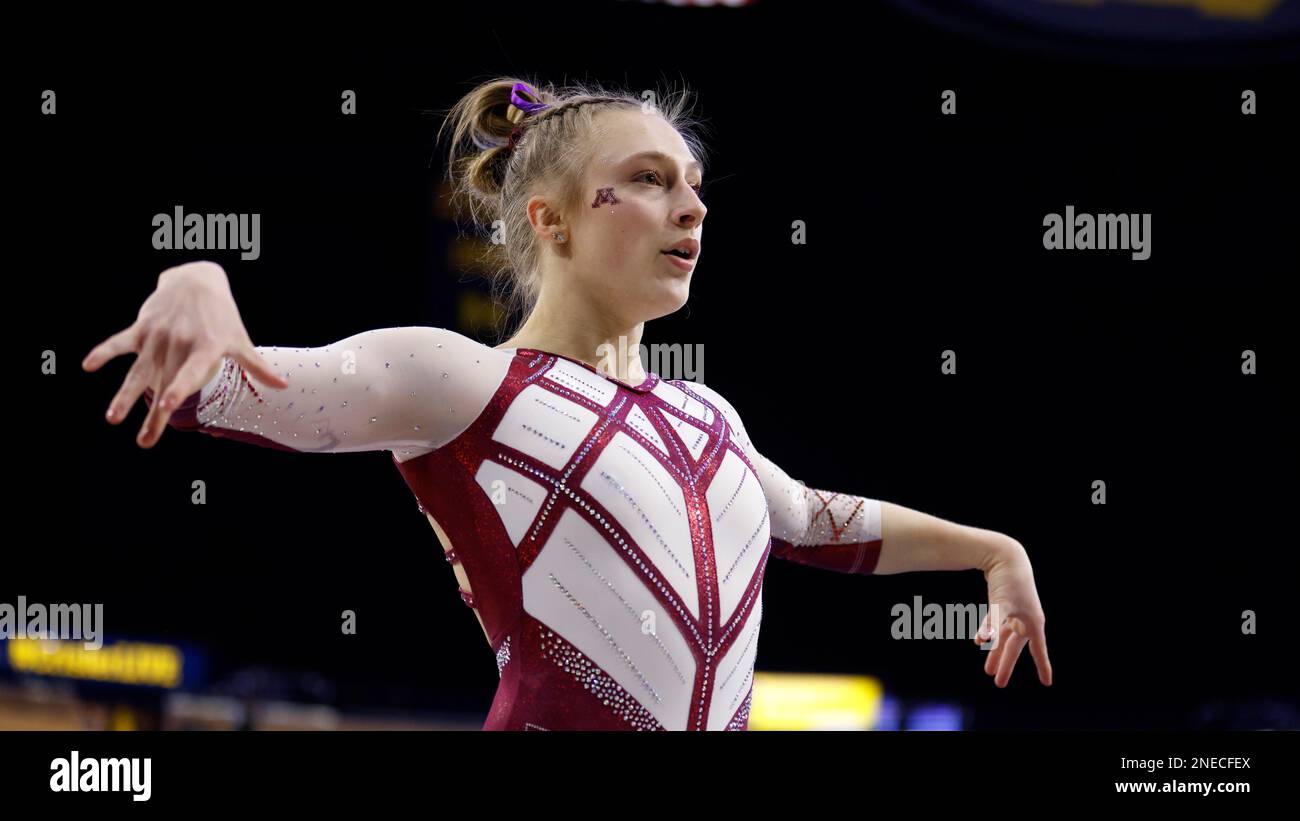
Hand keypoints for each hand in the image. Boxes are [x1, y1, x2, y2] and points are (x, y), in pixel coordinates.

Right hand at [82, 261, 288, 447]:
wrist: (198, 279)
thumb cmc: (223, 315)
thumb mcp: (240, 339)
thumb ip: (257, 366)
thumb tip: (285, 386)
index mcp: (206, 348)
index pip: (191, 373)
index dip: (179, 389)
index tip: (165, 407)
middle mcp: (180, 343)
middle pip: (164, 384)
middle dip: (153, 415)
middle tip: (145, 443)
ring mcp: (159, 336)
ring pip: (138, 370)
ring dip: (123, 395)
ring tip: (112, 419)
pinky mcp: (142, 327)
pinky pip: (119, 342)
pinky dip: (103, 352)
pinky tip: (86, 366)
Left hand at [974, 540, 1052, 687]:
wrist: (1006, 555)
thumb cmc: (1009, 580)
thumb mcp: (1001, 604)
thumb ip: (992, 623)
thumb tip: (982, 641)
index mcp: (1032, 622)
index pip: (1038, 650)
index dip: (1042, 667)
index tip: (1047, 684)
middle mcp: (1026, 619)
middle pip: (1015, 648)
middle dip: (1006, 665)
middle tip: (998, 683)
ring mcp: (1016, 612)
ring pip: (1005, 638)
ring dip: (996, 653)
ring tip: (988, 670)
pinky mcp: (1005, 605)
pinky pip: (999, 625)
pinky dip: (990, 633)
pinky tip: (979, 641)